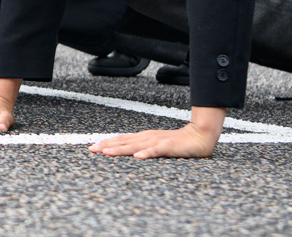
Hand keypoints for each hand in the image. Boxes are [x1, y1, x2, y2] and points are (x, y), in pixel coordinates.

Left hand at [88, 106, 224, 158]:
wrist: (200, 135)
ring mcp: (157, 141)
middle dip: (106, 145)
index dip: (106, 143)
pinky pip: (156, 150)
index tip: (91, 148)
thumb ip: (141, 147)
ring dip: (120, 149)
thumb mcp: (155, 144)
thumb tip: (126, 152)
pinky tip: (138, 157)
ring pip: (135, 146)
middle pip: (123, 142)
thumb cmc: (176, 142)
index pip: (120, 139)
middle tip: (92, 150)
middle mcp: (146, 137)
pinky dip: (147, 153)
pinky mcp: (169, 146)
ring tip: (107, 153)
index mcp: (142, 137)